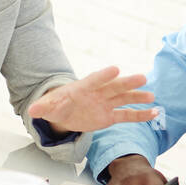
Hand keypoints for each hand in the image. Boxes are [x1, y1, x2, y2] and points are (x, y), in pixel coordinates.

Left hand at [27, 66, 156, 133]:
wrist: (63, 112)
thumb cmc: (56, 105)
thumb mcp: (48, 106)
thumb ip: (42, 107)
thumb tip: (31, 110)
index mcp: (83, 88)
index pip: (94, 80)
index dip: (104, 75)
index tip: (115, 69)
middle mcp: (97, 93)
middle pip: (114, 86)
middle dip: (127, 83)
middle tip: (141, 78)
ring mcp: (105, 103)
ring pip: (123, 99)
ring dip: (137, 97)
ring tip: (151, 96)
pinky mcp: (109, 116)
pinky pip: (126, 115)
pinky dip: (140, 114)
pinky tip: (154, 112)